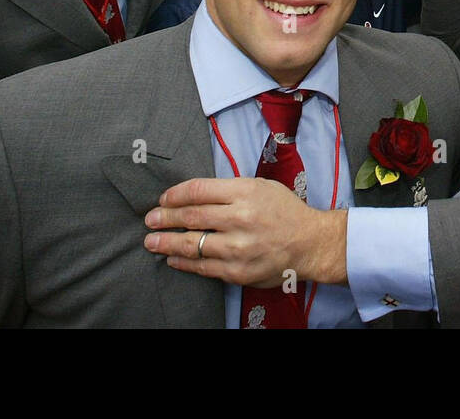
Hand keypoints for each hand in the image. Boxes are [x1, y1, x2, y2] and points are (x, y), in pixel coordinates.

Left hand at [143, 177, 347, 285]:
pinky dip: (183, 262)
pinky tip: (172, 258)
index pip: (198, 190)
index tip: (164, 199)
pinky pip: (203, 267)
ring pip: (192, 244)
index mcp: (245, 192)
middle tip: (150, 219)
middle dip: (164, 218)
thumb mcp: (260, 187)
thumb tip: (192, 196)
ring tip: (151, 241)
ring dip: (166, 242)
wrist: (310, 243)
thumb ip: (228, 190)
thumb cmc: (284, 211)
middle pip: (190, 216)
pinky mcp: (238, 271)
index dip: (175, 195)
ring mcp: (238, 247)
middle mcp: (240, 218)